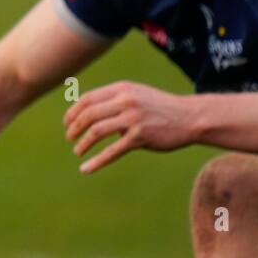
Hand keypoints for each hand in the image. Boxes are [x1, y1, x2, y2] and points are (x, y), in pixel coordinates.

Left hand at [63, 80, 194, 173]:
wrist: (191, 117)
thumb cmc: (160, 107)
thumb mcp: (136, 95)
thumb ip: (114, 101)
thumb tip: (89, 115)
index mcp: (121, 89)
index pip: (88, 99)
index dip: (73, 112)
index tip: (66, 123)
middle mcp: (125, 101)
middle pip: (89, 115)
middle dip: (74, 128)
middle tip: (69, 137)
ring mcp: (133, 119)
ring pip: (97, 131)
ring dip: (83, 143)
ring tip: (77, 151)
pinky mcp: (141, 136)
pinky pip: (113, 151)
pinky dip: (97, 161)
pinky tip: (86, 169)